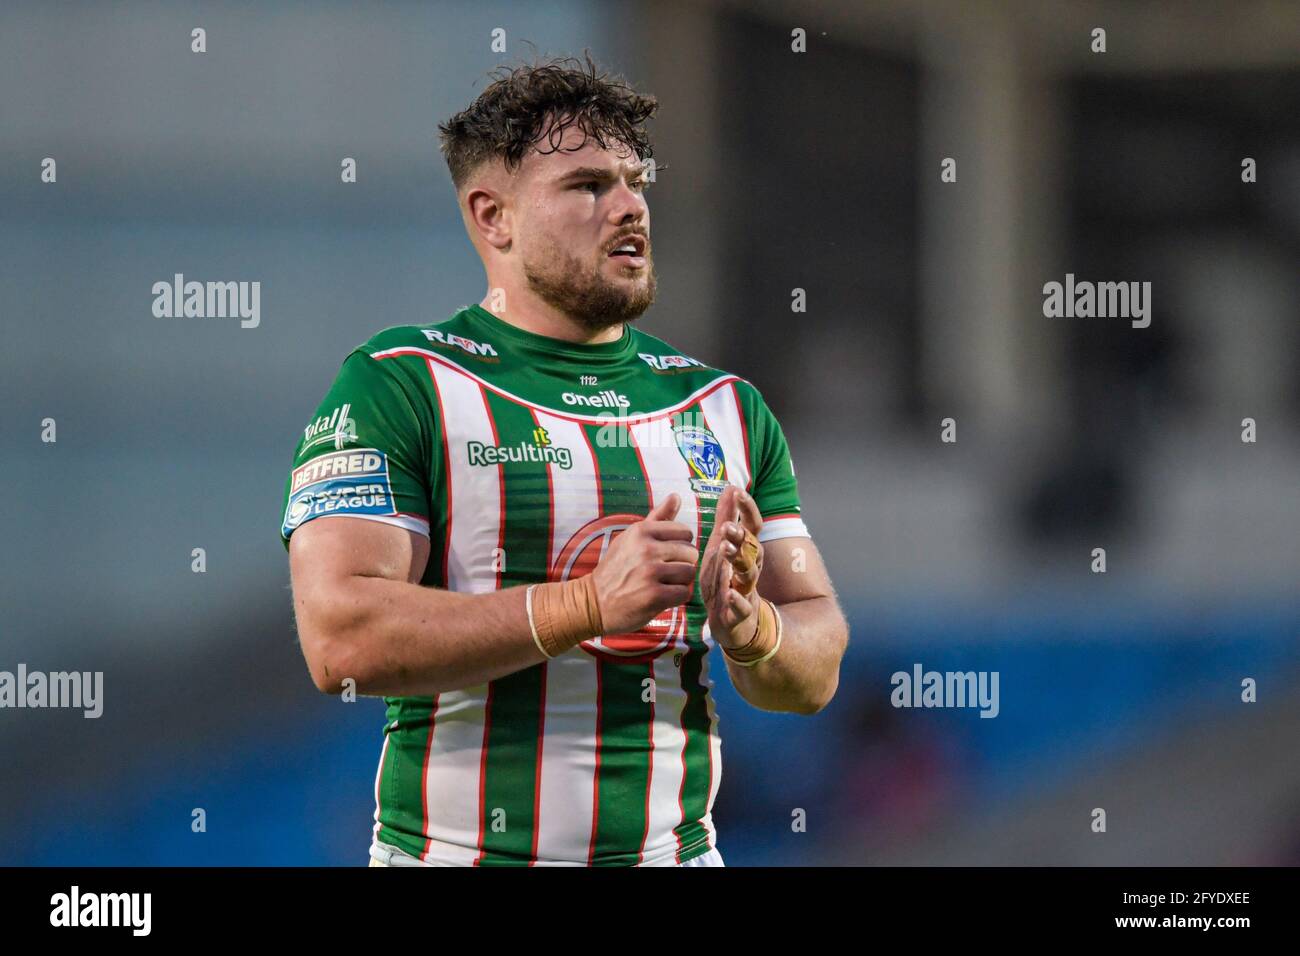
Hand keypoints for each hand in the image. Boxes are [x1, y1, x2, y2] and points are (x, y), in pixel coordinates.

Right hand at [590, 493, 698, 633]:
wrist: (594, 601)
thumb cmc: (616, 568)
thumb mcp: (632, 537)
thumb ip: (657, 517)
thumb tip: (676, 495)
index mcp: (641, 531)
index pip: (684, 532)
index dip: (680, 545)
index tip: (667, 554)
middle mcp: (646, 548)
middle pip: (691, 553)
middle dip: (682, 564)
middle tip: (666, 572)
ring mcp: (650, 572)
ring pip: (689, 573)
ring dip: (681, 581)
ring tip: (664, 583)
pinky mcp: (654, 595)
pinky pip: (684, 592)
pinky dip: (677, 597)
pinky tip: (663, 596)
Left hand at [700, 485, 764, 648]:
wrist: (734, 622)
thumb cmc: (726, 578)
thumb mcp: (723, 545)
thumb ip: (727, 518)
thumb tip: (731, 487)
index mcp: (746, 550)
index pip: (752, 526)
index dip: (747, 509)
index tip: (737, 492)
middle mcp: (750, 567)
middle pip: (751, 548)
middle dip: (741, 535)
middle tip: (727, 525)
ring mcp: (746, 589)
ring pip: (748, 573)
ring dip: (738, 561)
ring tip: (725, 550)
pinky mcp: (740, 611)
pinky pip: (741, 605)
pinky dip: (736, 600)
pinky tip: (729, 593)